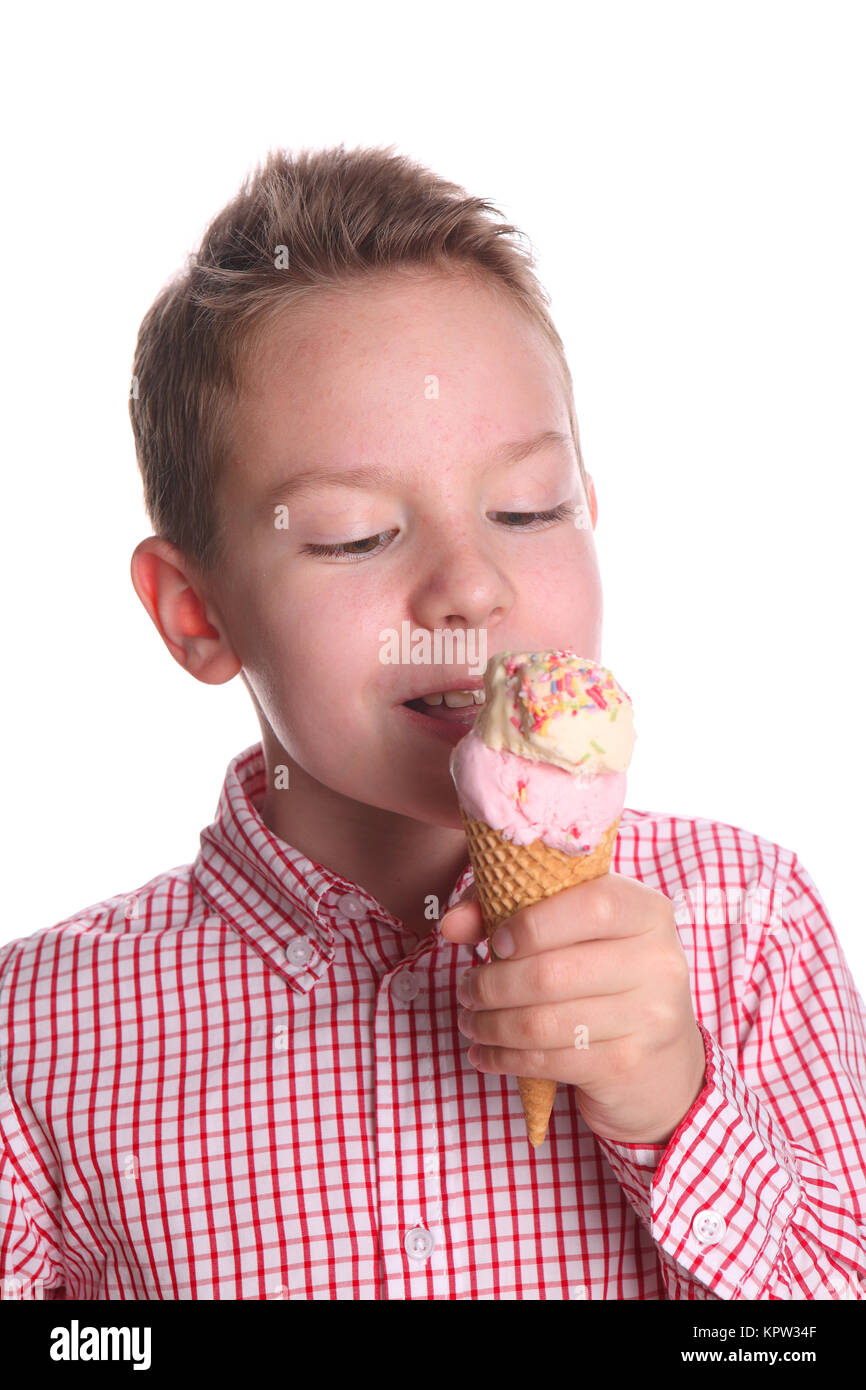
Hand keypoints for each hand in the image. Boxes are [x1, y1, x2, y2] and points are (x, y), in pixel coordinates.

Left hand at [440, 872, 706, 1144]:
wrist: (663, 1063)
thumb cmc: (604, 978)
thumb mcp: (573, 932)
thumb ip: (508, 911)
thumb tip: (451, 924)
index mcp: (647, 912)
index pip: (592, 904)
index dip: (533, 923)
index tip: (496, 942)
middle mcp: (659, 961)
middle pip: (553, 972)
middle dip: (492, 985)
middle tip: (466, 990)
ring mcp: (650, 1017)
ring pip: (544, 1022)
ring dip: (491, 1024)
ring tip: (470, 1021)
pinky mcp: (629, 1064)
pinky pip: (550, 1060)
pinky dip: (505, 1058)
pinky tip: (485, 1053)